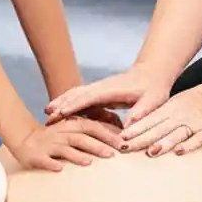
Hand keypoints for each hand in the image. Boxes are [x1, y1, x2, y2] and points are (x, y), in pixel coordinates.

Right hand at [10, 116, 125, 171]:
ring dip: (77, 155)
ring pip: (64, 148)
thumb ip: (89, 134)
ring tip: (90, 162)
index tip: (122, 143)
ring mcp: (48, 145)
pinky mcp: (36, 156)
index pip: (92, 127)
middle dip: (97, 145)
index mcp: (70, 126)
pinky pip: (45, 160)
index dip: (107, 134)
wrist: (24, 139)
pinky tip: (60, 169)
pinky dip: (52, 164)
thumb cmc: (54, 138)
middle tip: (113, 153)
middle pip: (81, 137)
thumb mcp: (71, 131)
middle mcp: (61, 134)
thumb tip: (115, 139)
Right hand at [44, 64, 172, 127]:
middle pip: (77, 94)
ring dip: (62, 102)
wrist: (153, 74)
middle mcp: (102, 87)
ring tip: (47, 112)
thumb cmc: (154, 89)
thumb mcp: (152, 102)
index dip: (75, 104)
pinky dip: (69, 101)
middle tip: (47, 115)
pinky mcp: (100, 92)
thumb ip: (140, 113)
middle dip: (62, 103)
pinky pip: (81, 97)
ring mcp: (100, 89)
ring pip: (76, 94)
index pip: (89, 97)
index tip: (61, 111)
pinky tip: (61, 110)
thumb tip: (129, 127)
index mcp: (112, 90)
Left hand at [120, 82, 201, 156]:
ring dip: (163, 143)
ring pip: (176, 134)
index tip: (122, 137)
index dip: (136, 129)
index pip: (150, 119)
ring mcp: (194, 123)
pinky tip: (179, 152)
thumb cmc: (197, 100)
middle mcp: (180, 115)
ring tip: (150, 152)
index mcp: (171, 108)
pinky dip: (188, 145)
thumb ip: (161, 115)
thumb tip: (139, 126)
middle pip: (158, 129)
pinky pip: (197, 139)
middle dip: (141, 139)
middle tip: (126, 148)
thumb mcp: (177, 102)